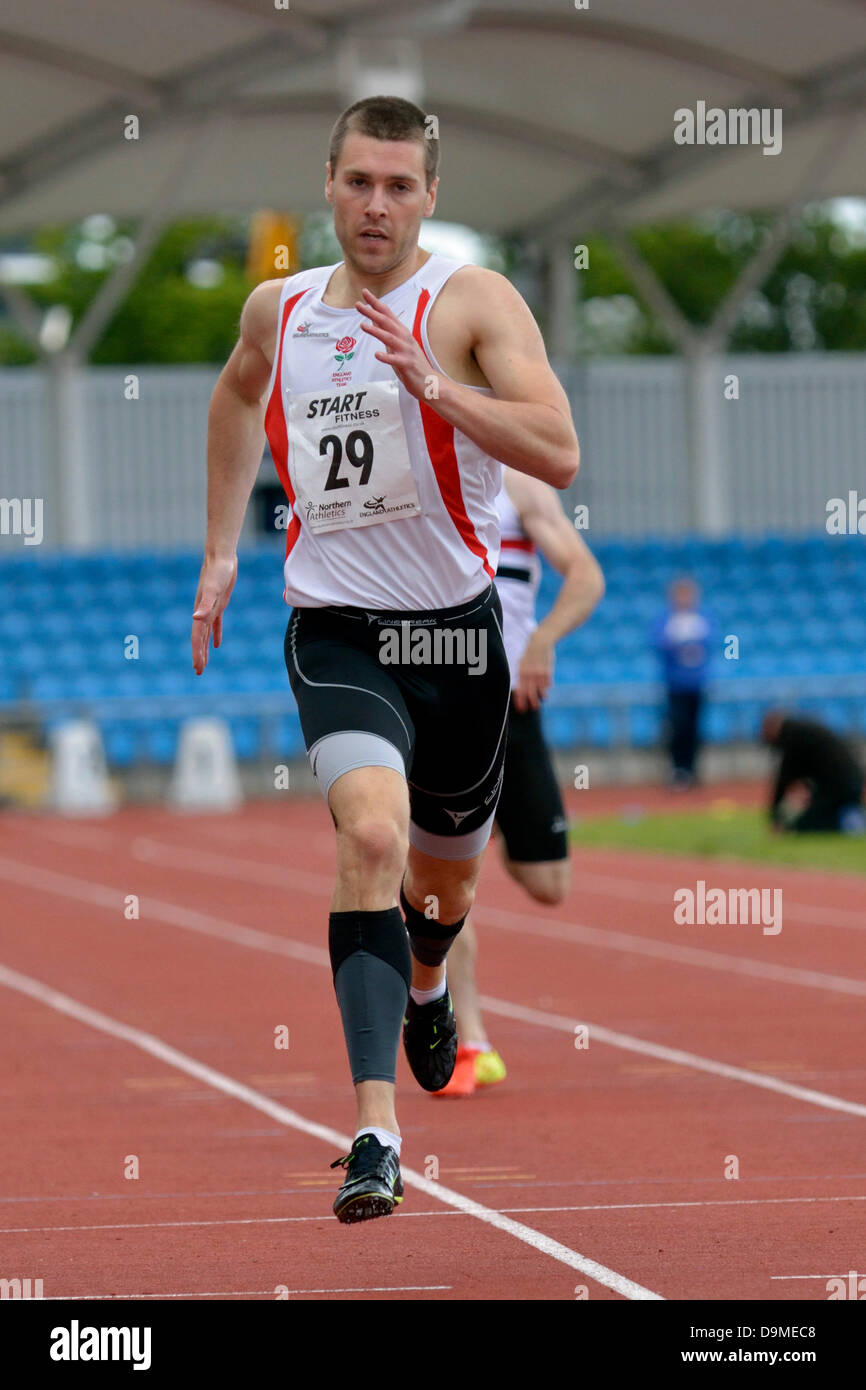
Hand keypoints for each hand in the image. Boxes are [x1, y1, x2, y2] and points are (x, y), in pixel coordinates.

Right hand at [191, 554, 236, 673]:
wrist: (221, 556)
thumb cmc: (218, 571)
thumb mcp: (214, 589)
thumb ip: (205, 604)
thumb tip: (195, 618)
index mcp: (201, 612)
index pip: (197, 637)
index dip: (197, 653)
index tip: (197, 668)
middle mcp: (203, 612)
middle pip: (199, 639)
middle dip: (199, 655)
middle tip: (198, 672)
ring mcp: (210, 608)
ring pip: (206, 633)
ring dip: (204, 648)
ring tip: (204, 662)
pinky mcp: (219, 603)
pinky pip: (216, 624)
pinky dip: (215, 635)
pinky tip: (216, 645)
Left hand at [356, 288, 432, 399]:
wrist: (430, 382)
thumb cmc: (412, 365)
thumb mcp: (397, 345)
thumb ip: (387, 333)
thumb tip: (375, 320)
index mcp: (402, 333)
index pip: (388, 314)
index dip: (376, 303)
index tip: (365, 293)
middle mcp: (405, 339)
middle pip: (387, 322)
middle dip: (372, 312)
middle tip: (358, 305)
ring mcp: (407, 351)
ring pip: (390, 338)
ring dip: (376, 331)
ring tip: (363, 326)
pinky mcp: (407, 364)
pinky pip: (396, 360)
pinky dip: (386, 357)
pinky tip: (377, 354)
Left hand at [513, 631, 553, 711]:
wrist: (540, 642)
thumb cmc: (530, 654)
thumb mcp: (522, 663)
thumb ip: (522, 675)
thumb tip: (521, 689)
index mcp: (521, 671)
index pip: (520, 689)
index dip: (520, 700)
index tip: (521, 708)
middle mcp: (530, 673)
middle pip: (529, 691)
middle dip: (530, 702)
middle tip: (532, 708)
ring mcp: (539, 672)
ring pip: (539, 689)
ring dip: (539, 697)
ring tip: (538, 705)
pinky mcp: (548, 670)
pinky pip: (547, 683)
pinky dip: (546, 688)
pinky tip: (545, 693)